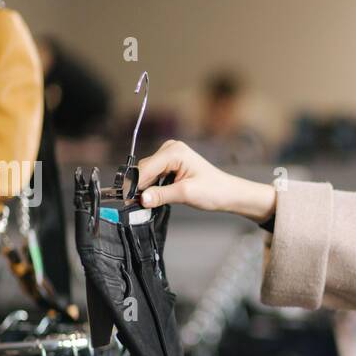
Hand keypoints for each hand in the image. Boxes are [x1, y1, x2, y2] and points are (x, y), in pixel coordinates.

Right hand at [137, 139, 275, 220]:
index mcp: (174, 151)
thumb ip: (161, 195)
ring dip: (146, 187)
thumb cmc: (214, 190)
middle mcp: (170, 149)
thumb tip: (141, 198)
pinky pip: (154, 175)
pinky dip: (152, 186)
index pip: (146, 167)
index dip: (136, 185)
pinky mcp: (170, 164)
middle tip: (136, 205)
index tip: (128, 200)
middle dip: (140, 187)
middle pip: (144, 169)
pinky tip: (154, 196)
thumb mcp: (186, 194)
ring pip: (147, 173)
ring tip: (147, 203)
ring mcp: (170, 156)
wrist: (228, 193)